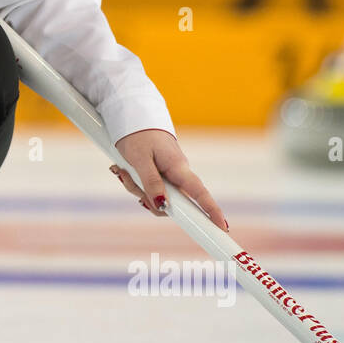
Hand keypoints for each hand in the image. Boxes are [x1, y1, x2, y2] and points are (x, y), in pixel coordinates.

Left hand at [110, 129, 228, 231]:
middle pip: (170, 202)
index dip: (212, 212)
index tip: (222, 228)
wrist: (133, 114)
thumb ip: (151, 183)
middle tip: (125, 178)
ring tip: (121, 169)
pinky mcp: (159, 173)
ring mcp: (169, 174)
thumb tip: (162, 206)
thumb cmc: (138, 134)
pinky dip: (134, 182)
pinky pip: (149, 187)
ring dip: (135, 188)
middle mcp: (178, 173)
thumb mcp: (140, 159)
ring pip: (155, 196)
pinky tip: (122, 169)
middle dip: (146, 199)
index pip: (200, 194)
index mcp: (179, 168)